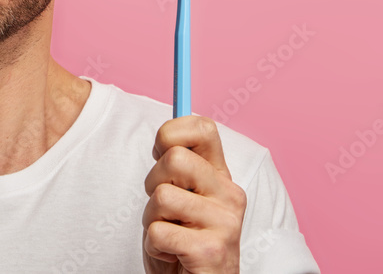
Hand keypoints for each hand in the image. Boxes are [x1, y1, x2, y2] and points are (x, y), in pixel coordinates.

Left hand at [141, 116, 245, 273]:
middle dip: (153, 182)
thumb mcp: (182, 198)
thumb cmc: (183, 242)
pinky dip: (154, 246)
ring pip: (161, 196)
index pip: (203, 128)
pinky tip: (172, 254)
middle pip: (175, 158)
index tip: (160, 155)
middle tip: (164, 207)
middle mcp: (229, 195)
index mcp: (222, 178)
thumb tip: (162, 137)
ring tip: (169, 234)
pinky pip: (158, 232)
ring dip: (152, 219)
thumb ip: (179, 169)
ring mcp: (224, 223)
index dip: (170, 133)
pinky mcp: (210, 250)